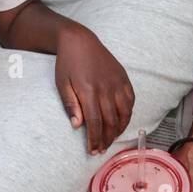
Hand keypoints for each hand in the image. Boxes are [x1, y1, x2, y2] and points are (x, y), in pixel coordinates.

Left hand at [55, 24, 134, 154]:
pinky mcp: (123, 78)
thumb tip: (77, 126)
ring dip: (119, 130)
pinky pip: (130, 101)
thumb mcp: (62, 84)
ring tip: (111, 139)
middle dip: (106, 139)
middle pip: (110, 121)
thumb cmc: (68, 63)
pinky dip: (128, 114)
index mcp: (89, 91)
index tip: (92, 150)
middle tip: (101, 149)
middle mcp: (106, 88)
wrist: (80, 40)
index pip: (95, 122)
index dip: (94, 139)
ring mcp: (117, 82)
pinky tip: (121, 122)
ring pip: (124, 113)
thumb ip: (70, 104)